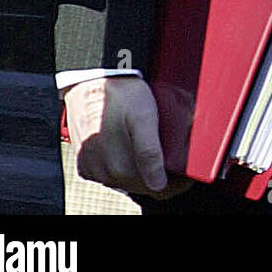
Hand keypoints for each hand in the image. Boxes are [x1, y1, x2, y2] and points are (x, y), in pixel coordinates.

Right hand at [64, 75, 191, 198]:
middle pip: (143, 184)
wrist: (88, 82)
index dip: (176, 182)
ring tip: (153, 146)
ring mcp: (93, 168)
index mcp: (120, 168)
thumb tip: (158, 183)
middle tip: (172, 153)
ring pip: (126, 179)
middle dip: (160, 173)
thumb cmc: (117, 94)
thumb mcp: (144, 118)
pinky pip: (109, 171)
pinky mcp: (85, 161)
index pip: (158, 189)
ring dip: (141, 168)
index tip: (186, 172)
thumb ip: (150, 153)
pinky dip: (122, 162)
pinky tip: (130, 145)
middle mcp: (105, 173)